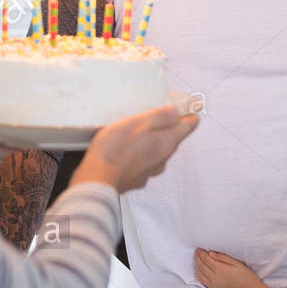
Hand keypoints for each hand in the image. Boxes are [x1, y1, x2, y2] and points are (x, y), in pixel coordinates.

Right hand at [74, 104, 199, 194]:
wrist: (97, 180)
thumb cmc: (115, 149)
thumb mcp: (137, 123)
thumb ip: (160, 116)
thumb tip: (177, 111)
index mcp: (167, 142)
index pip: (189, 126)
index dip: (189, 114)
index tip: (189, 106)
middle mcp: (164, 159)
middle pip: (173, 138)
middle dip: (169, 126)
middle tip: (158, 113)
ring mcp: (151, 171)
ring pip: (158, 151)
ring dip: (153, 141)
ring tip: (139, 132)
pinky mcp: (137, 178)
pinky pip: (145, 162)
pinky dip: (141, 154)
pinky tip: (128, 150)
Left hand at [193, 248, 267, 287]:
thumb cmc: (248, 278)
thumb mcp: (238, 264)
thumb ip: (223, 258)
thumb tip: (211, 253)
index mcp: (221, 270)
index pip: (207, 259)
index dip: (202, 253)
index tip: (199, 248)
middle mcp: (215, 279)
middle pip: (202, 266)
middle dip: (198, 258)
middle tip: (196, 251)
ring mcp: (214, 286)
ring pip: (200, 274)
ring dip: (197, 266)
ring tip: (197, 259)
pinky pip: (203, 282)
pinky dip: (199, 274)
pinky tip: (200, 271)